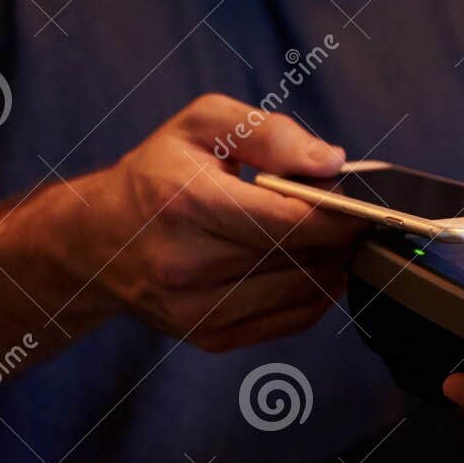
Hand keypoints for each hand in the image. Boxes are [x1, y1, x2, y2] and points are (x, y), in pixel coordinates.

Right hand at [73, 94, 365, 351]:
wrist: (97, 238)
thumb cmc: (158, 173)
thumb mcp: (203, 125)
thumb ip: (270, 134)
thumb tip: (331, 163)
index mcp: (185, 202)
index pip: (287, 221)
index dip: (339, 215)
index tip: (366, 205)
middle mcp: (184, 263)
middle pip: (298, 258)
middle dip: (338, 238)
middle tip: (355, 218)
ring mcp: (193, 309)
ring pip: (299, 294)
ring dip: (330, 267)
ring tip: (332, 241)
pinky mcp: (205, 337)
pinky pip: (288, 322)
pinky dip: (313, 295)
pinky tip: (311, 268)